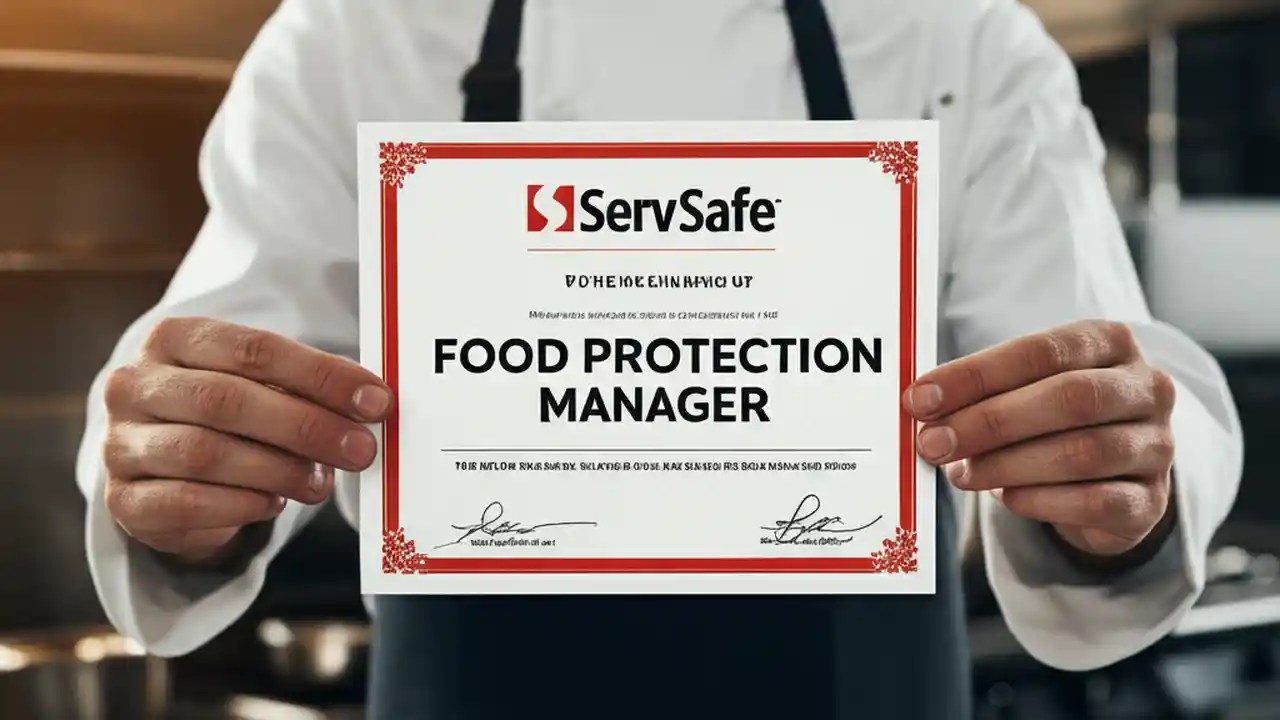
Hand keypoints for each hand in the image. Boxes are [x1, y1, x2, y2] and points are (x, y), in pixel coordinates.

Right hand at [102, 318, 392, 566]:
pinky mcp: (123, 501)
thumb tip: (373, 401)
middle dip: (306, 426)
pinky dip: (240, 505)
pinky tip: (274, 503)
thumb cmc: (231, 417)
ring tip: (321, 482)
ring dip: (278, 470)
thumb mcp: (265, 387)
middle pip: (227, 400)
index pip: (254, 349)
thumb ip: (309, 388)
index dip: (320, 376)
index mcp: (174, 339)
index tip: (375, 401)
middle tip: (360, 449)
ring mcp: (121, 443)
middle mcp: (135, 385)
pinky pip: (184, 503)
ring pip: (204, 453)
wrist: (168, 472)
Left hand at [903, 319, 1175, 558]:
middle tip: (933, 443)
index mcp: (1111, 342)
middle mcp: (1147, 388)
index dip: (976, 375)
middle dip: (990, 421)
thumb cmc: (1055, 421)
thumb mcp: (1024, 390)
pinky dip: (1040, 500)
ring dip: (1007, 465)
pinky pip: (1095, 501)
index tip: (920, 399)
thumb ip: (982, 393)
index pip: (1041, 351)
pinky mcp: (1151, 501)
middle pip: (1069, 398)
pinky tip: (1005, 497)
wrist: (1111, 479)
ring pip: (1083, 452)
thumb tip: (923, 407)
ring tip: (961, 473)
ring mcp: (1157, 445)